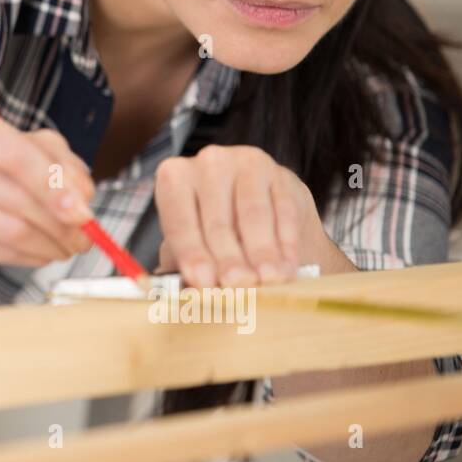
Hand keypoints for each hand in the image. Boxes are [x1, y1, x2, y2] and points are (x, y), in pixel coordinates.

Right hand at [0, 96, 96, 279]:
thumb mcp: (25, 149)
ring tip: (67, 245)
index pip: (12, 152)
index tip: (83, 208)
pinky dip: (29, 257)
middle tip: (84, 234)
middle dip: (60, 221)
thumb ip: (59, 162)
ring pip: (10, 229)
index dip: (53, 183)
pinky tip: (39, 251)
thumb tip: (80, 196)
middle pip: (14, 195)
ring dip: (50, 243)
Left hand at [154, 144, 321, 287]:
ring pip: (253, 214)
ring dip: (261, 251)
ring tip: (268, 280)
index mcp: (175, 178)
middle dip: (228, 259)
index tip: (202, 282)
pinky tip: (287, 267)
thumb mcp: (192, 244)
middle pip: (218, 220)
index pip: (179, 220)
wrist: (258, 207)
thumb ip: (184, 267)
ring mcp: (246, 164)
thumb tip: (182, 297)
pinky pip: (284, 211)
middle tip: (237, 285)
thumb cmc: (212, 230)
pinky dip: (286, 243)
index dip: (191, 253)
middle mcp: (208, 163)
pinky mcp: (281, 175)